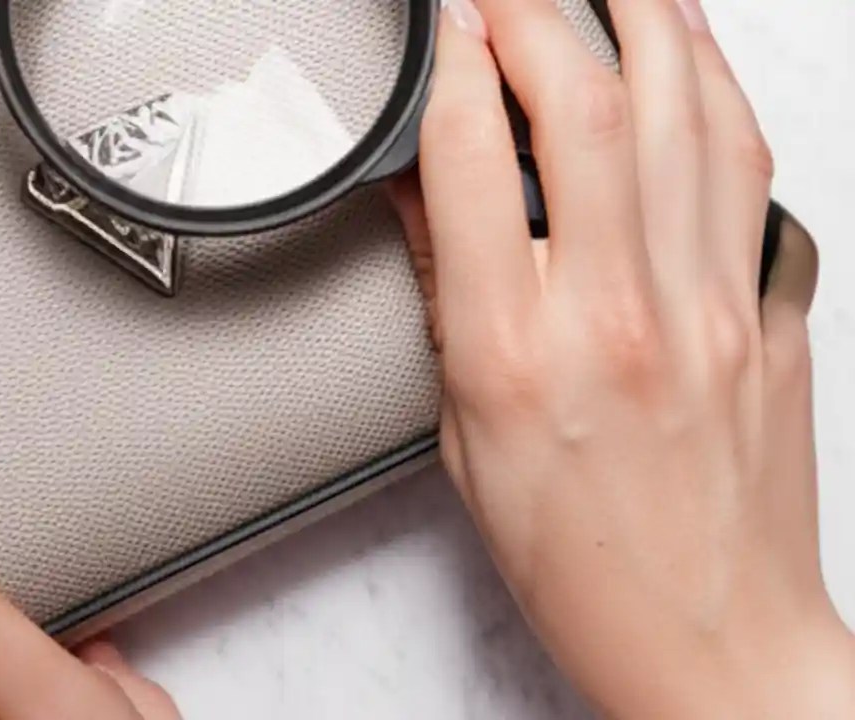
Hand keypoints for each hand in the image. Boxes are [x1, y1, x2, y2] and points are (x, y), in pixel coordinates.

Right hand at [392, 0, 852, 716]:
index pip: (472, 161)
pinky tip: (688, 55)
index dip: (449, 65)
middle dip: (537, 10)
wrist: (710, 636)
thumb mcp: (462, 437)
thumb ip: (448, 302)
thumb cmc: (579, 560)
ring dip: (646, 17)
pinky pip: (748, 168)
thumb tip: (426, 197)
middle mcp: (617, 315)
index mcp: (514, 355)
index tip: (440, 25)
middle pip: (587, 107)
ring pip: (690, 111)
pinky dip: (714, 88)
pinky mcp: (770, 312)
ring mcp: (709, 306)